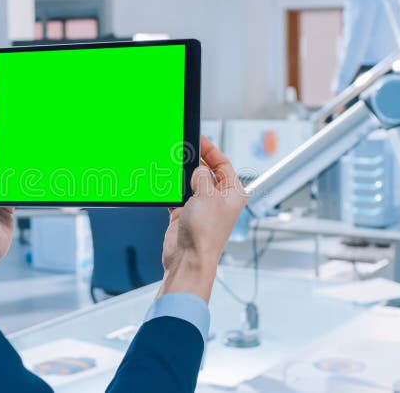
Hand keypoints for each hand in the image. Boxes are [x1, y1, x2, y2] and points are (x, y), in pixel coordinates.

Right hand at [159, 136, 246, 301]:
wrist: (188, 259)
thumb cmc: (205, 233)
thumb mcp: (207, 195)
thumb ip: (202, 177)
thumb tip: (198, 169)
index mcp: (233, 194)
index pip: (224, 164)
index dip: (211, 151)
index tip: (198, 139)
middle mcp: (219, 200)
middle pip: (207, 172)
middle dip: (195, 162)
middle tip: (183, 151)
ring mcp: (202, 208)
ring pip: (191, 183)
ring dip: (182, 177)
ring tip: (173, 166)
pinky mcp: (185, 215)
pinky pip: (178, 196)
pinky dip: (172, 190)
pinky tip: (166, 184)